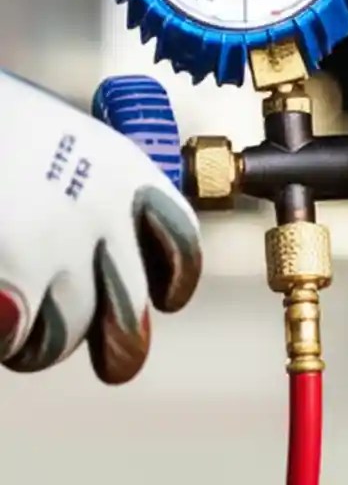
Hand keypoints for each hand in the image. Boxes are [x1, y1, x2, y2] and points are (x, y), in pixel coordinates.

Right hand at [0, 71, 200, 383]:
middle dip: (117, 343)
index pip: (178, 242)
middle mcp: (98, 210)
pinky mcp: (11, 285)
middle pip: (129, 312)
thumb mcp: (53, 140)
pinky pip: (10, 339)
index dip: (172, 278)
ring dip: (34, 341)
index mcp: (121, 168)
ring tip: (10, 310)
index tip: (165, 300)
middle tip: (111, 360)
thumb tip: (112, 265)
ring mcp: (49, 247)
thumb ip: (87, 193)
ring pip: (62, 338)